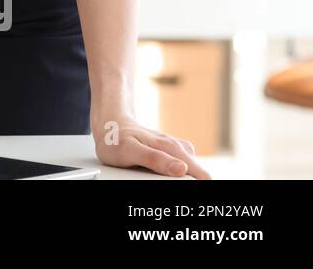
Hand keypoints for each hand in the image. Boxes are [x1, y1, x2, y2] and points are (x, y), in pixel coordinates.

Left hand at [92, 115, 210, 178]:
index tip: (176, 188)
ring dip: (182, 181)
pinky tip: (160, 177)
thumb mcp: (130, 150)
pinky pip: (184, 171)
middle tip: (158, 183)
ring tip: (156, 180)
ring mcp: (178, 151)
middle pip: (200, 177)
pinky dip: (176, 177)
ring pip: (192, 174)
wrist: (111, 123)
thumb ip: (155, 159)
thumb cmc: (117, 138)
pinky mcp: (174, 155)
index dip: (195, 187)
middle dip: (187, 185)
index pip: (202, 177)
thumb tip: (182, 168)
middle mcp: (180, 149)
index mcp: (174, 149)